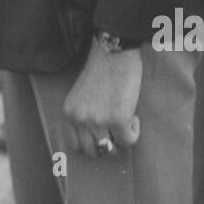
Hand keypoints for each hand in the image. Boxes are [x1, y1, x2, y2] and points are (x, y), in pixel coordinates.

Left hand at [62, 40, 142, 158]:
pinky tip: (134, 117)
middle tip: (116, 131)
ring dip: (120, 140)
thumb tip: (100, 136)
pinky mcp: (118, 120)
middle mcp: (80, 120)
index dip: (92, 142)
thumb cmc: (102, 68)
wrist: (114, 51)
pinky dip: (134, 132)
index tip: (103, 133)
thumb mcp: (83, 94)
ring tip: (125, 122)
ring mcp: (98, 122)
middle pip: (92, 152)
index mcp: (69, 112)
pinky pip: (128, 141)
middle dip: (106, 145)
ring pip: (110, 150)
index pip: (76, 145)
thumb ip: (85, 114)